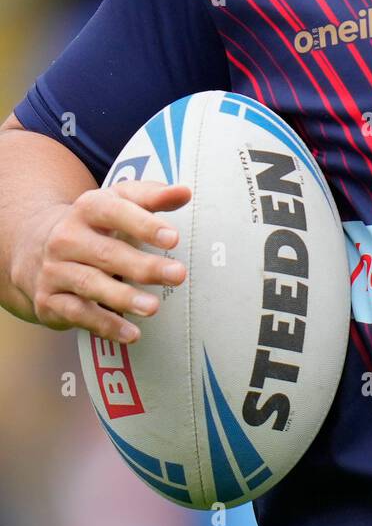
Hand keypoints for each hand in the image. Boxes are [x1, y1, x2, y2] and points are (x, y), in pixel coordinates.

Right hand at [11, 181, 191, 342]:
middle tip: (177, 275)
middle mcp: (66, 238)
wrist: (33, 248)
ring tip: (153, 307)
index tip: (173, 238)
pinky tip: (132, 333)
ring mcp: (55, 270)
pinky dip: (105, 325)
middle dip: (143, 266)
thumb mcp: (118, 202)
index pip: (116, 212)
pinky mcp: (49, 300)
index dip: (144, 225)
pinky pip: (78, 314)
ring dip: (123, 297)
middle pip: (107, 253)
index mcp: (88, 208)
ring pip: (90, 284)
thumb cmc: (93, 225)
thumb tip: (184, 192)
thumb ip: (152, 197)